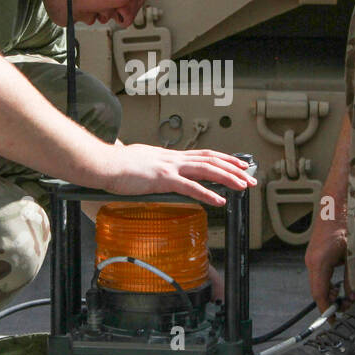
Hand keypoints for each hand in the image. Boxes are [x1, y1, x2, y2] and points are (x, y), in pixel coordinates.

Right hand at [100, 144, 253, 205]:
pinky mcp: (162, 179)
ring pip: (207, 170)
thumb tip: (154, 174)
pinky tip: (219, 200)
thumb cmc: (117, 166)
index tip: (239, 163)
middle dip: (234, 168)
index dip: (224, 158)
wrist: (103, 163)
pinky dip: (207, 194)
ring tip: (243, 185)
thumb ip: (152, 168)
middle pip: (211, 160)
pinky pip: (190, 187)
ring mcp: (169, 167)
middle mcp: (173, 158)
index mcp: (169, 156)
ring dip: (228, 178)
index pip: (203, 154)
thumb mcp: (140, 163)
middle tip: (251, 177)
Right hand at [304, 214, 347, 313]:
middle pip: (318, 290)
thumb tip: (353, 296)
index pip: (319, 294)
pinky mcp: (317, 253)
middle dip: (331, 302)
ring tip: (347, 299)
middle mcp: (312, 261)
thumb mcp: (353, 253)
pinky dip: (330, 282)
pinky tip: (342, 284)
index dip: (327, 310)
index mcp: (318, 263)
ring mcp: (313, 257)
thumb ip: (352, 277)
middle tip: (347, 310)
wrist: (337, 202)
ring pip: (320, 282)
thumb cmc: (346, 223)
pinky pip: (321, 273)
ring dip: (332, 292)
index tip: (333, 322)